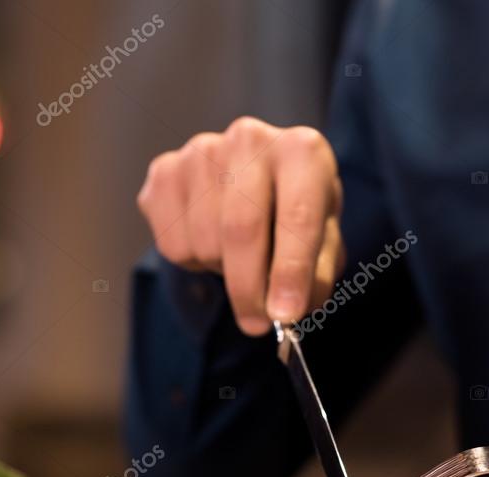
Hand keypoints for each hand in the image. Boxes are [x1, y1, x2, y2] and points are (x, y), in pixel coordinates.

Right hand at [136, 117, 343, 335]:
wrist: (256, 180)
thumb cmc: (295, 211)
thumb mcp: (323, 241)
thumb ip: (314, 276)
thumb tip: (287, 310)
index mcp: (302, 151)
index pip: (296, 216)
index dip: (290, 272)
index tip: (285, 314)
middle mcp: (250, 139)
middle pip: (241, 229)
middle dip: (248, 289)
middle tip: (257, 324)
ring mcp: (201, 151)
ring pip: (203, 241)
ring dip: (221, 270)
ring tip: (240, 258)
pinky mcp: (165, 171)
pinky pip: (172, 242)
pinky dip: (192, 261)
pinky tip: (211, 240)